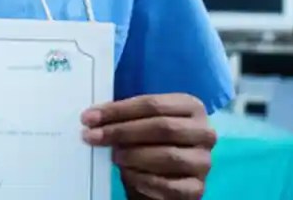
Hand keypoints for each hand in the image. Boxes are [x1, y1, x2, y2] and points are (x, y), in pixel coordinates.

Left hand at [82, 93, 216, 199]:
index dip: (118, 110)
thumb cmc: (149, 144)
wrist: (163, 180)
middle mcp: (204, 132)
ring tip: (114, 157)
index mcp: (191, 107)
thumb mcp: (139, 125)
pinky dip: (145, 180)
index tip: (89, 118)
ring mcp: (204, 162)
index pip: (152, 104)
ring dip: (134, 156)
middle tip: (93, 136)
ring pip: (168, 155)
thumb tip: (92, 118)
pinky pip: (170, 185)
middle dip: (122, 131)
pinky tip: (129, 176)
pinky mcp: (198, 189)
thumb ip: (123, 118)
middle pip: (162, 127)